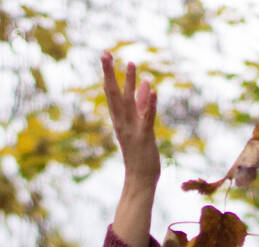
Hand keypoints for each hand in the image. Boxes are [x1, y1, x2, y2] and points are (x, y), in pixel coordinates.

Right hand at [101, 50, 159, 183]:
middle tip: (105, 53)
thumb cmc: (140, 154)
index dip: (109, 74)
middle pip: (114, 95)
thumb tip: (146, 84)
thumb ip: (142, 104)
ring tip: (131, 64)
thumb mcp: (141, 125)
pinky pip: (147, 119)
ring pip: (129, 103)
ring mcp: (132, 130)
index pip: (112, 94)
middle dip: (110, 74)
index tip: (106, 55)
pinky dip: (149, 105)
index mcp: (120, 120)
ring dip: (130, 84)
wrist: (139, 180)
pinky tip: (153, 91)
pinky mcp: (144, 138)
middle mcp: (123, 123)